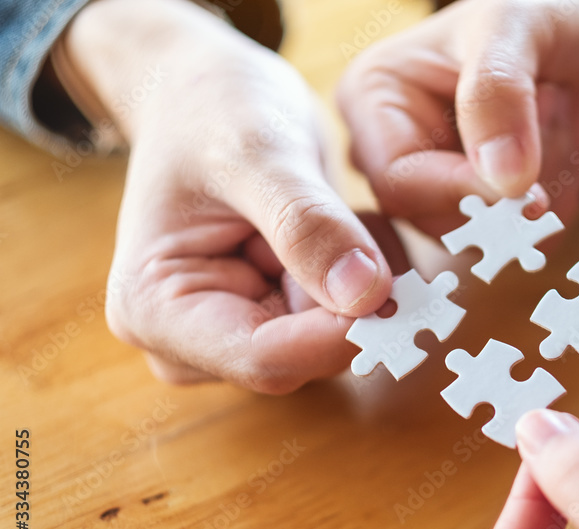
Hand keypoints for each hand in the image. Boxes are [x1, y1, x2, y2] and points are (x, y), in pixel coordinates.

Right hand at [64, 0, 404, 391]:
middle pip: (304, 358)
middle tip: (377, 230)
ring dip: (367, 284)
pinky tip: (350, 224)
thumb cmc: (209, 110)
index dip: (339, 334)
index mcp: (157, 311)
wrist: (205, 96)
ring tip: (348, 211)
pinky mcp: (280, 321)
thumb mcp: (258, 150)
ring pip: (336, 341)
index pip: (265, 358)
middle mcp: (192, 343)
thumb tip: (366, 297)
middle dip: (355, 304)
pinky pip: (349, 320)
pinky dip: (369, 276)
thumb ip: (307, 223)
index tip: (399, 291)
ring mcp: (238, 335)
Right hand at [336, 0, 578, 232]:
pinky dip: (562, 203)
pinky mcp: (492, 214)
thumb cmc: (546, 9)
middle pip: (438, 222)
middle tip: (556, 109)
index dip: (461, 192)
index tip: (525, 185)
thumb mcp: (517, 27)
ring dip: (544, 187)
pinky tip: (566, 145)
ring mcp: (447, 190)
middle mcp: (399, 153)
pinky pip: (526, 244)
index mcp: (377, 101)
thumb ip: (498, 93)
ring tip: (558, 112)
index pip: (398, 182)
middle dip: (511, 185)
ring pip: (487, 239)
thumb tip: (501, 181)